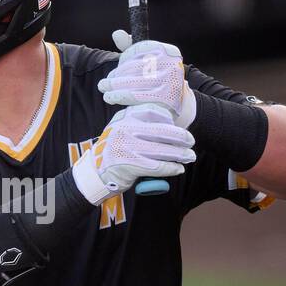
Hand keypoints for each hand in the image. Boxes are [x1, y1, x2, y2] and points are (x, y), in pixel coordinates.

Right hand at [70, 104, 195, 204]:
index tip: (179, 126)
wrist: (94, 173)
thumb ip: (140, 124)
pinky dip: (171, 168)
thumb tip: (170, 123)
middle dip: (181, 137)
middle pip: (162, 131)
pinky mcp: (129, 165)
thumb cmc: (114, 151)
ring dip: (180, 154)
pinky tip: (178, 168)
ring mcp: (126, 147)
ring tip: (189, 157)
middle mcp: (125, 129)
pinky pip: (157, 166)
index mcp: (125, 117)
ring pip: (162, 150)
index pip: (154, 112)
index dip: (171, 119)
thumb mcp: (121, 130)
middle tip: (191, 142)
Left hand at [98, 29, 197, 127]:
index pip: (140, 49)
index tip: (118, 67)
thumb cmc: (155, 76)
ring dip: (113, 85)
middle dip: (116, 75)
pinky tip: (109, 96)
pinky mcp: (162, 99)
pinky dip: (119, 96)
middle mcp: (171, 65)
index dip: (125, 59)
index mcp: (169, 51)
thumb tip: (116, 34)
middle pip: (135, 67)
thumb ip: (131, 47)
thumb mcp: (146, 60)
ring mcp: (168, 83)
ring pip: (132, 82)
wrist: (174, 103)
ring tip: (103, 87)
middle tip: (103, 82)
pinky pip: (135, 96)